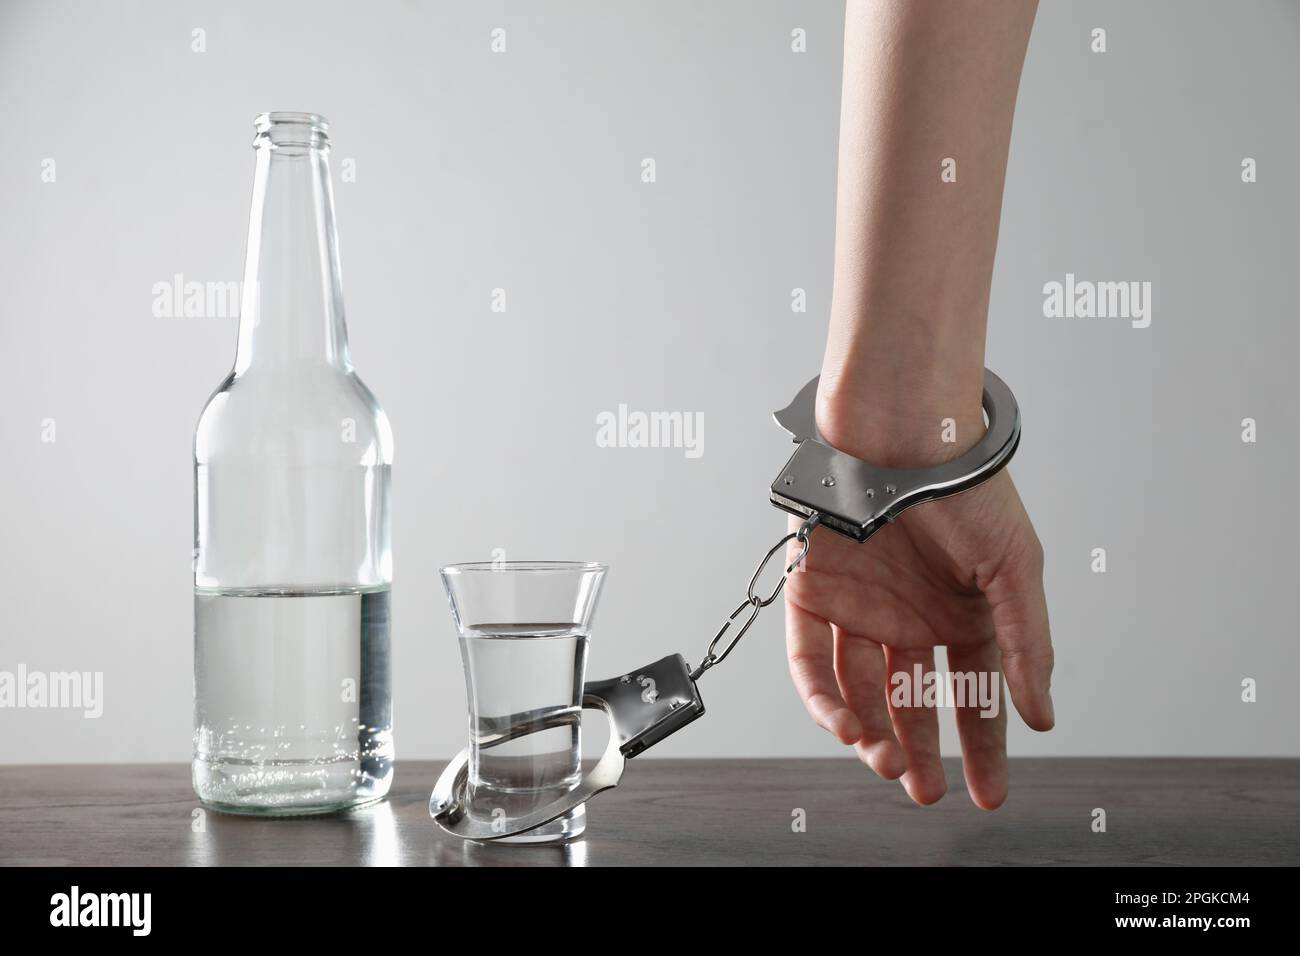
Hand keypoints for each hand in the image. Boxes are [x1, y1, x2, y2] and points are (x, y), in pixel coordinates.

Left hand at [783, 429, 1053, 809]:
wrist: (904, 433)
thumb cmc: (965, 490)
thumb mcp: (1015, 569)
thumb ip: (1026, 645)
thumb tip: (1042, 716)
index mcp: (961, 615)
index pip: (973, 696)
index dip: (982, 746)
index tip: (989, 794)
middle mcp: (909, 618)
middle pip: (910, 703)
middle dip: (918, 751)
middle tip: (925, 790)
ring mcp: (859, 607)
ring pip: (858, 689)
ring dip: (869, 731)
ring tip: (887, 761)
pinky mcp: (812, 592)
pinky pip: (810, 658)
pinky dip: (823, 696)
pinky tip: (845, 725)